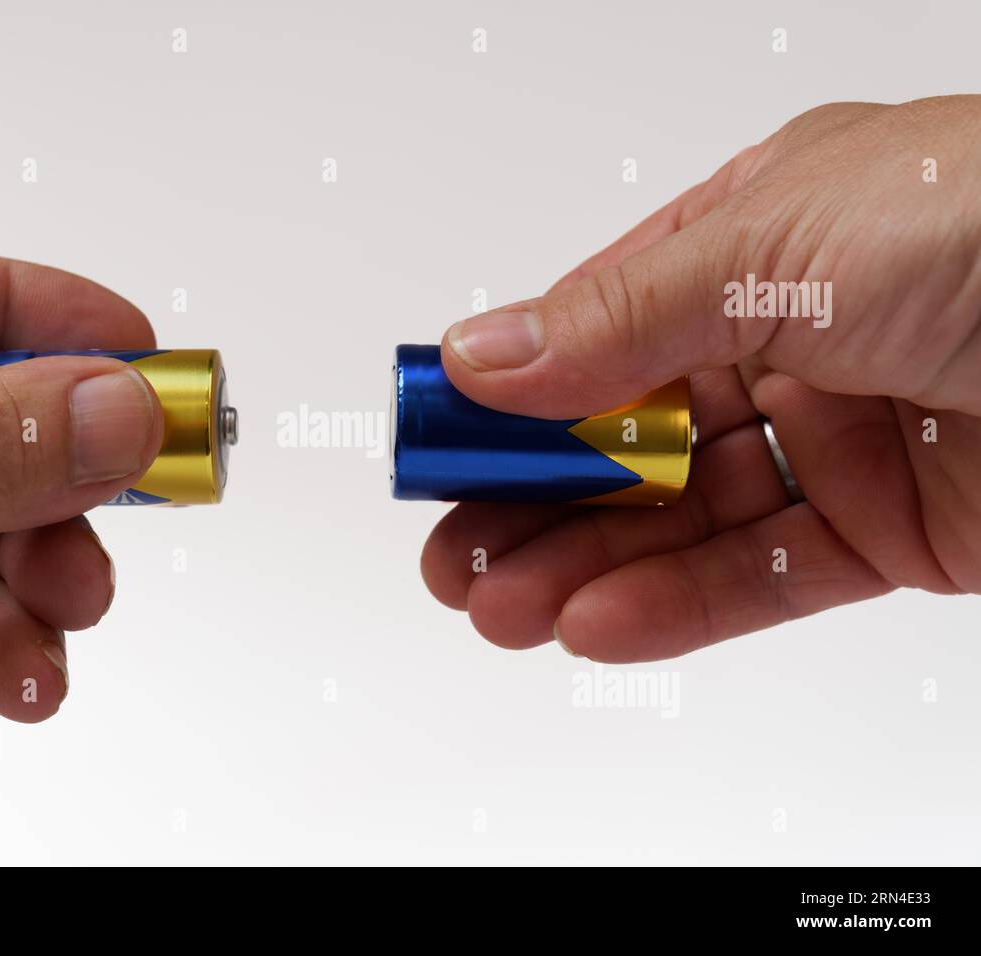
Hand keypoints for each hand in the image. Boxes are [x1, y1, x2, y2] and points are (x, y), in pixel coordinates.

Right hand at [421, 95, 980, 661]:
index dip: (509, 391)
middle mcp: (796, 335)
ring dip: (585, 567)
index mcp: (762, 237)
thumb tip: (486, 354)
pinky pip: (767, 577)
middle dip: (533, 499)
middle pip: (629, 435)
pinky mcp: (900, 532)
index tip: (433, 442)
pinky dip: (679, 606)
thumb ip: (621, 316)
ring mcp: (845, 437)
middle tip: (451, 554)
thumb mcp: (783, 244)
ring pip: (684, 518)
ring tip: (500, 606)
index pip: (598, 328)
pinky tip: (598, 623)